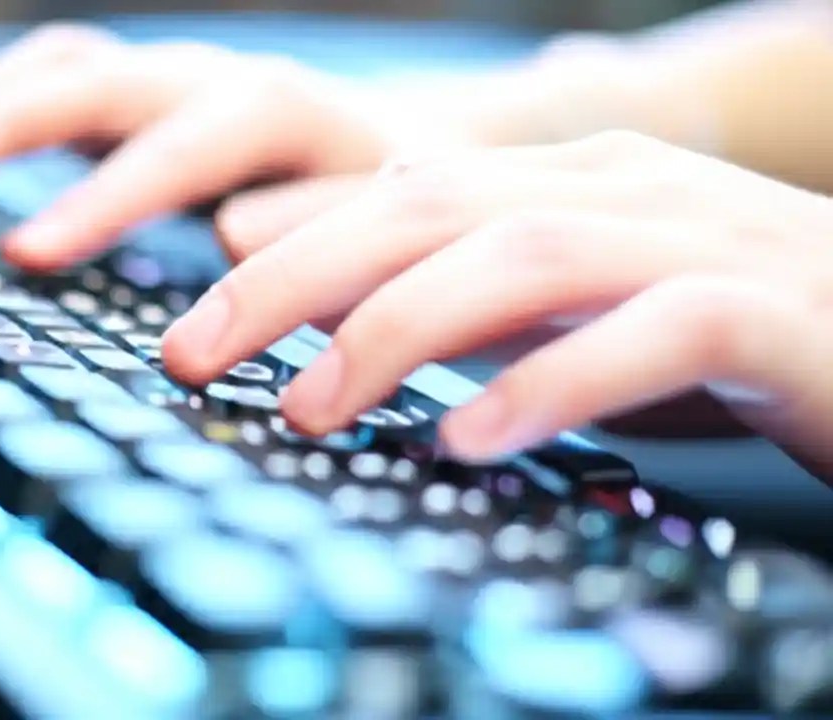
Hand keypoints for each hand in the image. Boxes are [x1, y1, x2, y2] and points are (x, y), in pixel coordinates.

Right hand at [0, 24, 478, 270]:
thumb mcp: (393, 217)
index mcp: (284, 111)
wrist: (415, 150)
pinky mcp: (150, 106)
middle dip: (17, 123)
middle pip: (107, 79)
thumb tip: (232, 233)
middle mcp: (220, 81)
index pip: (186, 141)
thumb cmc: (401, 200)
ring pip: (75, 69)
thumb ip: (322, 226)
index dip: (105, 196)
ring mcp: (178, 87)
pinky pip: (68, 81)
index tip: (28, 253)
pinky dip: (7, 103)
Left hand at [161, 130, 832, 481]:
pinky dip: (553, 380)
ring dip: (399, 329)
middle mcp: (619, 193)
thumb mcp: (574, 310)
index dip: (280, 257)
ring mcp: (699, 241)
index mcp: (564, 183)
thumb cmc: (725, 330)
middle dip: (294, 281)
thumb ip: (469, 298)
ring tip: (311, 406)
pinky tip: (471, 439)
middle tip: (192, 356)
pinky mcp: (775, 314)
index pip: (393, 197)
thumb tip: (338, 314)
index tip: (188, 331)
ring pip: (523, 254)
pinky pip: (655, 332)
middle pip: (428, 207)